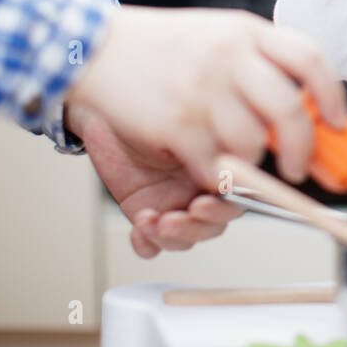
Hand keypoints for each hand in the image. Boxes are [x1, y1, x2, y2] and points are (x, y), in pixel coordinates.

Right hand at [65, 6, 346, 188]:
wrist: (89, 48)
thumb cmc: (159, 46)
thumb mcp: (218, 34)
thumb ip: (259, 60)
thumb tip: (306, 101)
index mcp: (246, 31)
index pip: (310, 60)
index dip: (331, 96)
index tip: (335, 123)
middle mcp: (230, 57)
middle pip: (290, 111)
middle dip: (303, 150)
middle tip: (299, 168)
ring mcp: (204, 90)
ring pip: (254, 145)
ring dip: (251, 163)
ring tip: (236, 156)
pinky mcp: (178, 124)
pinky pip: (217, 165)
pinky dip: (217, 175)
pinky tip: (206, 165)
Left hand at [71, 104, 244, 257]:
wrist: (103, 106)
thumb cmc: (146, 101)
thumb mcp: (179, 119)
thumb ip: (205, 148)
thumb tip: (223, 179)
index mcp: (224, 158)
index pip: (243, 191)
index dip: (229, 202)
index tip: (206, 201)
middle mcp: (205, 182)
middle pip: (219, 218)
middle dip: (201, 224)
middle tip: (182, 215)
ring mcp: (178, 199)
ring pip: (190, 234)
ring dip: (174, 235)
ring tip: (152, 221)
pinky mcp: (150, 212)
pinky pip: (155, 242)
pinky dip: (148, 244)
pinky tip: (139, 231)